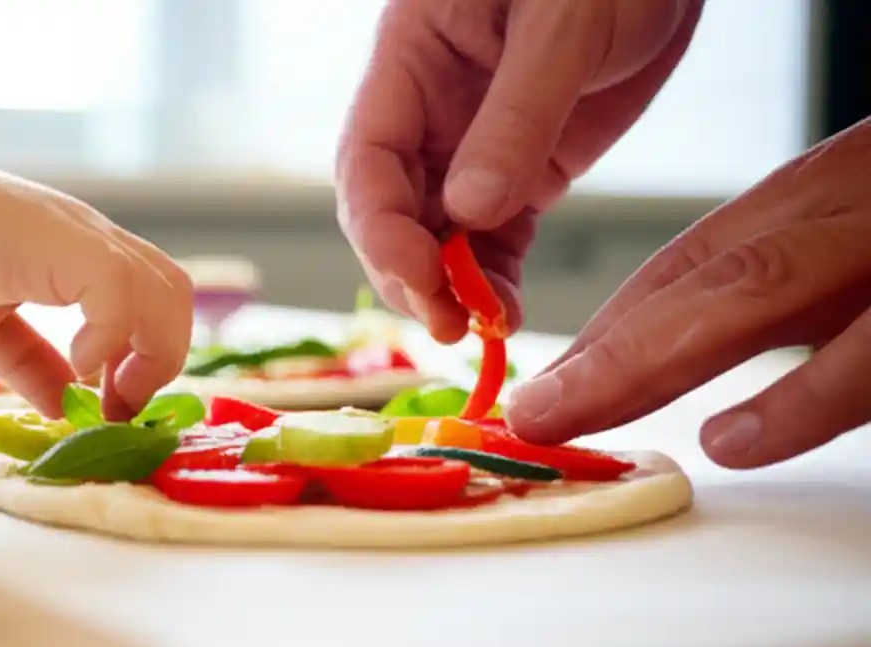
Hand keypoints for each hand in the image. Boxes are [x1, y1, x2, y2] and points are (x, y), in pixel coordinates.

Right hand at [0, 147, 192, 419]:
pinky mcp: (62, 241)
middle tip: (117, 406)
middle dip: (162, 360)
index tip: (109, 406)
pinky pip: (122, 289)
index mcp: (77, 256)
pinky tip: (77, 364)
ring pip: (166, 291)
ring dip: (151, 354)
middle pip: (174, 294)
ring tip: (104, 393)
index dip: (146, 359)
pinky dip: (114, 336)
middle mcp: (92, 239)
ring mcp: (81, 236)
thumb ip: (30, 365)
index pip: (151, 300)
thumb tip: (64, 408)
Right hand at [336, 0, 701, 339]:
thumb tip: (470, 211)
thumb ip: (517, 114)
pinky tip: (505, 314)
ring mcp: (474, 142)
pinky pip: (493, 236)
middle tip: (449, 323)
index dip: (380, 226)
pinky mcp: (523, 167)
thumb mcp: (565, 25)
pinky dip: (495, 280)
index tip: (420, 278)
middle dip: (409, 270)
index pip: (368, 156)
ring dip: (450, 287)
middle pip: (390, 207)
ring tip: (485, 329)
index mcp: (412, 56)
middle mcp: (428, 107)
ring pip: (437, 232)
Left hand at [508, 119, 870, 467]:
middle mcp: (851, 209)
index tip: (547, 389)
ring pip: (762, 289)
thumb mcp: (864, 236)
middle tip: (528, 414)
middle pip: (710, 273)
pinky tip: (731, 441)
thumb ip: (797, 287)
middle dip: (606, 350)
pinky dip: (801, 400)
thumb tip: (697, 351)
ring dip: (652, 358)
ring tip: (571, 414)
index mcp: (828, 192)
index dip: (611, 328)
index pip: (695, 259)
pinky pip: (870, 354)